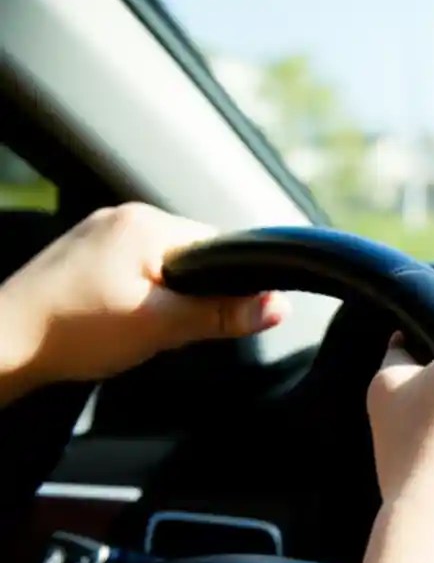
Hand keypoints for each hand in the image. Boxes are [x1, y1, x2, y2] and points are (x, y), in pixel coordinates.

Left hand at [0, 203, 287, 395]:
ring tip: (136, 326)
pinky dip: (138, 297)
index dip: (230, 284)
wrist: (3, 346)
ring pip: (163, 266)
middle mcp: (123, 216)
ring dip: (165, 298)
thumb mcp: (162, 327)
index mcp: (147, 223)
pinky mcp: (83, 253)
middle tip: (168, 328)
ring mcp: (99, 232)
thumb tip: (278, 307)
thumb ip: (223, 314)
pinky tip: (118, 321)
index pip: (220, 246)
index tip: (219, 315)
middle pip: (193, 255)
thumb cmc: (72, 332)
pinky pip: (134, 269)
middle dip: (192, 294)